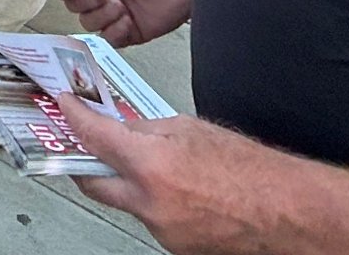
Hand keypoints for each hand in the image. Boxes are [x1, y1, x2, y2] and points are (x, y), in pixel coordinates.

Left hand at [56, 101, 287, 251]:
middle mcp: (148, 202)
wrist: (283, 211)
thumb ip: (148, 129)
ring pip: (125, 201)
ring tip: (155, 165)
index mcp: (151, 164)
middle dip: (83, 161)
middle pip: (92, 182)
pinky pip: (150, 218)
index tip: (65, 107)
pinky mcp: (172, 247)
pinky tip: (178, 190)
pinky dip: (155, 201)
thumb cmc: (249, 169)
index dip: (74, 117)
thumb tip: (121, 128)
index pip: (95, 137)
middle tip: (83, 143)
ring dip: (128, 182)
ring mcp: (159, 229)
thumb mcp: (190, 129)